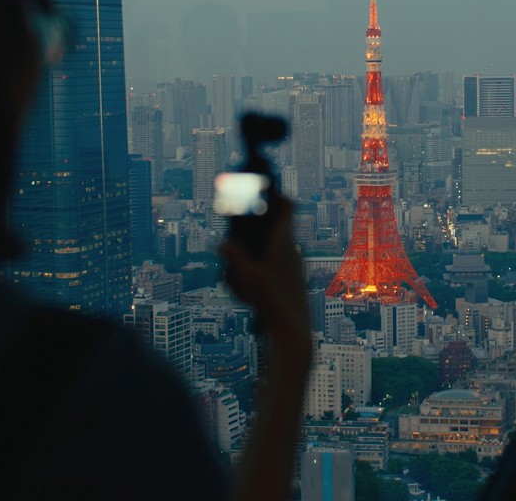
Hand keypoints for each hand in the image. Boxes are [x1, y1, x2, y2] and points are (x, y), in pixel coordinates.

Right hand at [219, 197, 309, 346]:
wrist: (293, 330)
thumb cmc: (273, 303)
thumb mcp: (247, 279)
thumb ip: (234, 257)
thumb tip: (222, 243)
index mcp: (283, 242)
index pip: (287, 204)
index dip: (275, 191)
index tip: (260, 185)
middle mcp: (292, 249)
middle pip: (277, 223)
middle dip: (258, 221)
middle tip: (240, 223)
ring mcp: (294, 263)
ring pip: (276, 244)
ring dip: (260, 244)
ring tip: (240, 257)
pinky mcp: (292, 278)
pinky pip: (276, 262)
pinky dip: (263, 263)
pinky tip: (249, 282)